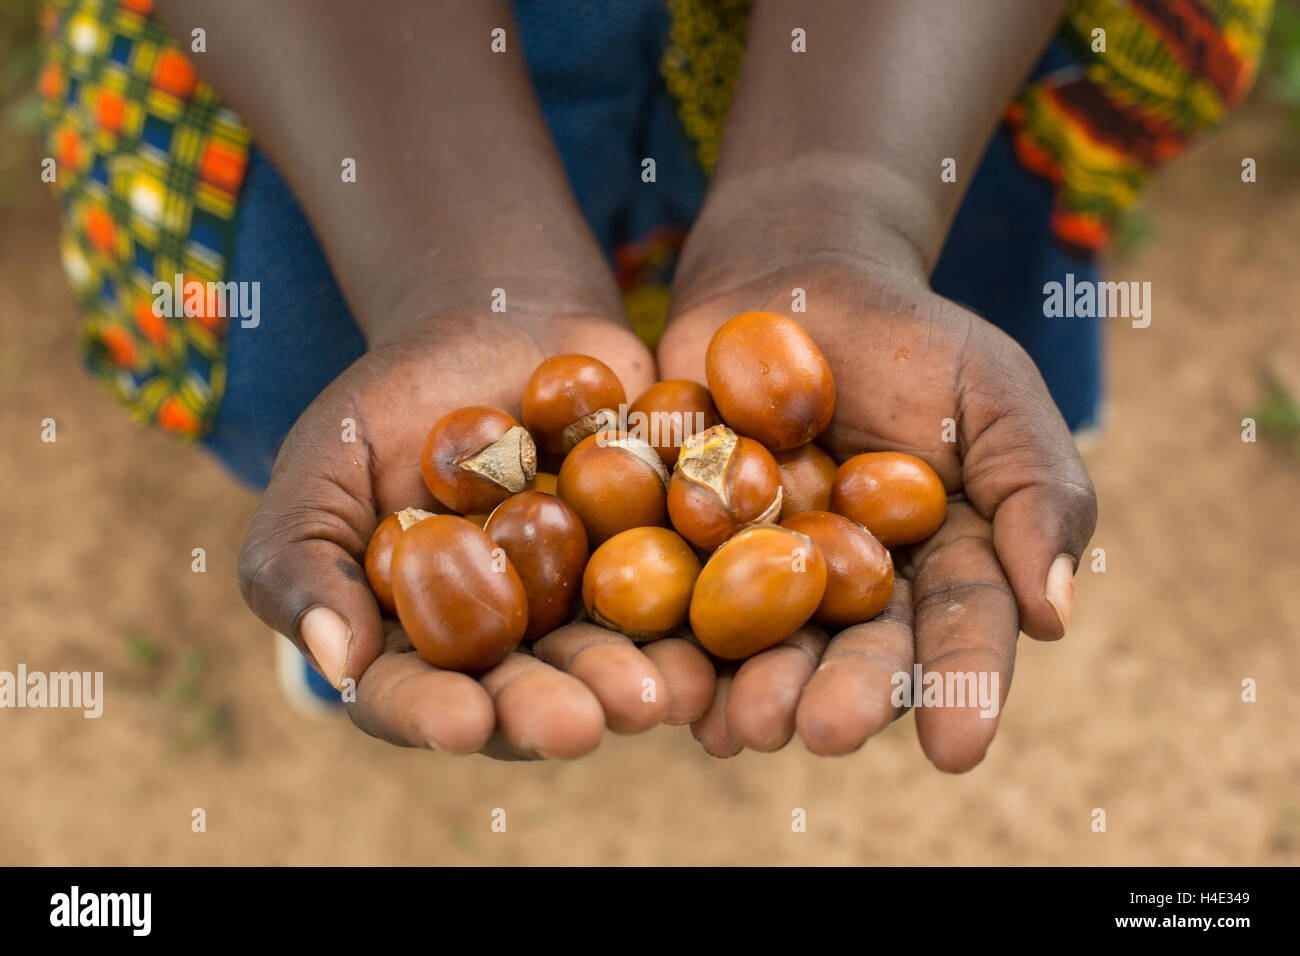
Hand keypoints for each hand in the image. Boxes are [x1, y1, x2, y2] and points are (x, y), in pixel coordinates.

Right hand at [238, 307, 714, 757]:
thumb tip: (337, 662)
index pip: (412, 695)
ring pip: (608, 661)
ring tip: (661, 692)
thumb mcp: (327, 459)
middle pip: (521, 694)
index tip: (462, 723)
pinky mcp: (659, 567)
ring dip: (634, 682)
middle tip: (579, 724)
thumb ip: (303, 557)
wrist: (506, 325)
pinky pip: (684, 601)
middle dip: (549, 711)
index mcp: (414, 640)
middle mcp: (506, 646)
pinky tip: (720, 634)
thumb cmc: (396, 397)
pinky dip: (701, 618)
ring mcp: (586, 611)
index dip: (433, 714)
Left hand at [659, 250, 1096, 770]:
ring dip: (755, 687)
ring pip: (769, 644)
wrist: (791, 280)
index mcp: (942, 563)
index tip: (957, 753)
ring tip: (743, 725)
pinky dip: (678, 642)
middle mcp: (857, 589)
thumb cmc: (910, 337)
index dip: (961, 687)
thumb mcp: (992, 392)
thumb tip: (1054, 617)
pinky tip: (672, 686)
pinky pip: (683, 600)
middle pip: (856, 651)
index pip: (960, 628)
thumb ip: (1035, 492)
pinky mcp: (691, 547)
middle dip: (844, 695)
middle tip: (824, 732)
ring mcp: (770, 573)